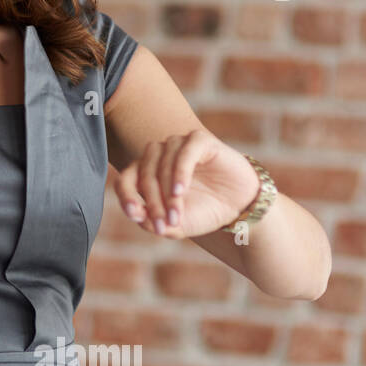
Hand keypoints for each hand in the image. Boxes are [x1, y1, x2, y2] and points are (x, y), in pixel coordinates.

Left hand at [114, 129, 260, 238]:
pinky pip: (184, 152)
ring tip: (177, 215)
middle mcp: (158, 155)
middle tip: (164, 224)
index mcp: (146, 173)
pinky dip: (179, 172)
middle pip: (143, 175)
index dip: (126, 197)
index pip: (125, 180)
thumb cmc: (204, 211)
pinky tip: (181, 191)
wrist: (240, 206)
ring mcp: (178, 145)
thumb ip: (153, 222)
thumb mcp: (176, 225)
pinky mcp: (200, 140)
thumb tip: (135, 216)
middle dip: (152, 203)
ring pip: (161, 164)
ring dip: (166, 192)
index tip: (134, 215)